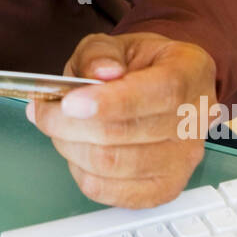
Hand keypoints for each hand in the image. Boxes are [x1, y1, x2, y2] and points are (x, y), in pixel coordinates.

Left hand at [26, 33, 215, 207]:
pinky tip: (77, 149)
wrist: (164, 90)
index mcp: (190, 74)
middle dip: (67, 124)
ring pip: (110, 166)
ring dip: (69, 146)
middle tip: (43, 110)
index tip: (69, 103)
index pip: (159, 94)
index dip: (110, 102)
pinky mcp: (162, 189)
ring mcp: (182, 161)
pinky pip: (108, 191)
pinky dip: (79, 171)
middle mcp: (193, 121)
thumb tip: (99, 72)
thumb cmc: (142, 66)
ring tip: (58, 126)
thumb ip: (101, 53)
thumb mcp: (117, 44)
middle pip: (123, 135)